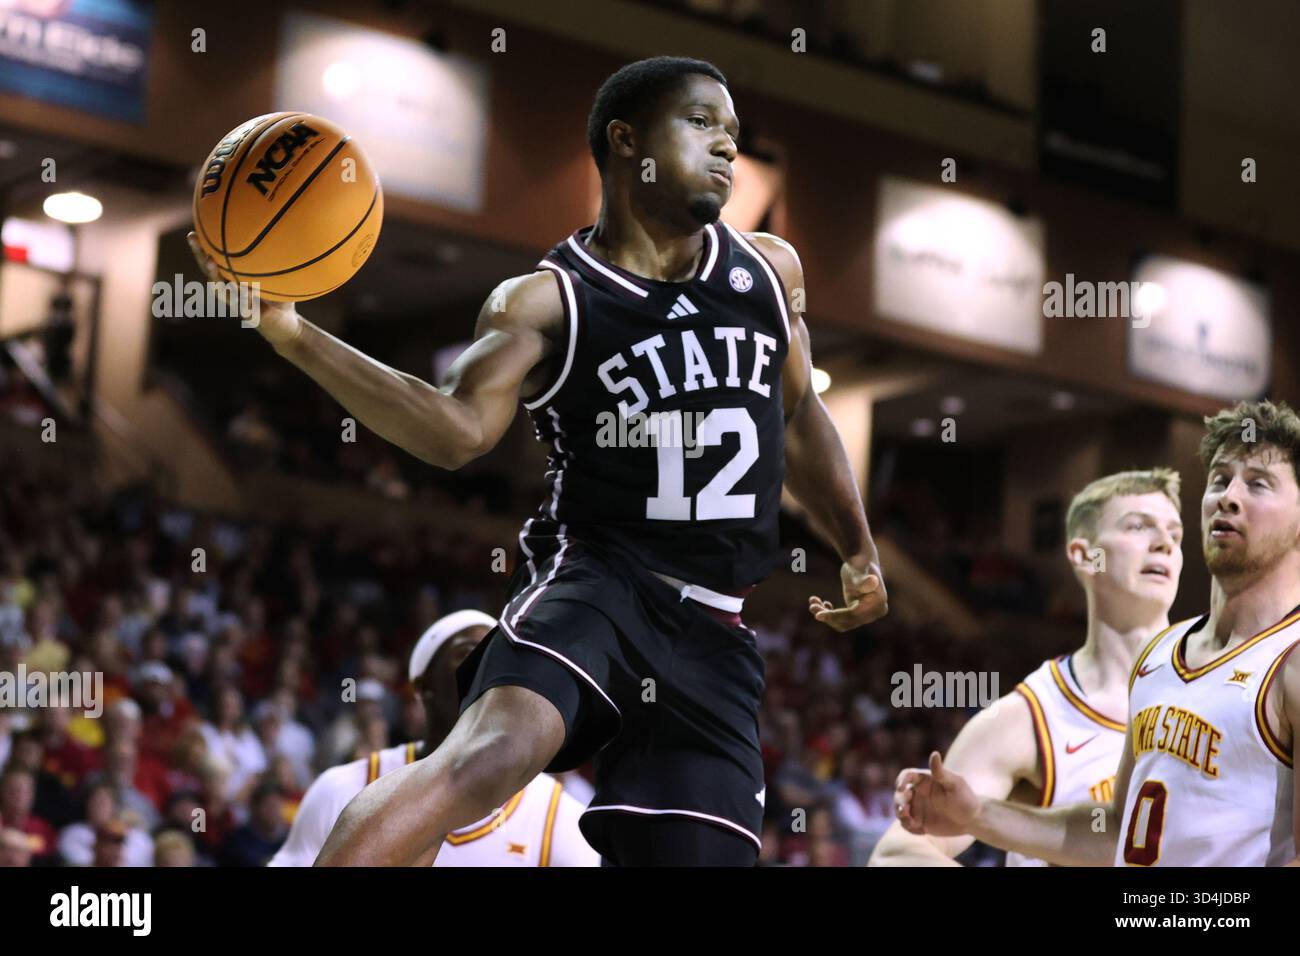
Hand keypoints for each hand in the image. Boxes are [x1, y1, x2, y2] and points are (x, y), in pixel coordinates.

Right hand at [186, 232, 301, 346]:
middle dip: (200, 255)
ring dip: (214, 275)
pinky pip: (244, 304)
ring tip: (210, 261)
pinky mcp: (250, 316)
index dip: (204, 247)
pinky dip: (243, 295)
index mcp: (234, 281)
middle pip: (210, 271)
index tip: (193, 230)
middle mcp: (232, 291)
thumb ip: (275, 261)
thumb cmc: (281, 298)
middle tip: (192, 238)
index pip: (216, 261)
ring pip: (222, 289)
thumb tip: (281, 234)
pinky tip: (242, 287)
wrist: (287, 326)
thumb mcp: (278, 277)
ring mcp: (239, 304)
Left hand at [808, 558, 886, 630]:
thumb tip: (872, 582)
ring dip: (827, 616)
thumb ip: (863, 580)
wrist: (861, 561)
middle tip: (812, 606)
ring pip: (843, 623)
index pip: (853, 615)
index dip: (835, 616)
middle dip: (828, 616)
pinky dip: (830, 614)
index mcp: (878, 604)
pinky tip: (822, 603)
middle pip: (848, 622)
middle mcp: (876, 612)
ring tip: (813, 604)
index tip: (817, 615)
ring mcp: (868, 614)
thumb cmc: (859, 564)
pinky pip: (842, 620)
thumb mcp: (859, 571)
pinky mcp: (859, 613)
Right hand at [894, 751, 979, 836]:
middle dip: (899, 801)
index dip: (901, 780)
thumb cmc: (965, 797)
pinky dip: (908, 827)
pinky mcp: (919, 822)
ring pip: (900, 809)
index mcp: (924, 780)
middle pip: (899, 794)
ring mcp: (917, 808)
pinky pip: (907, 824)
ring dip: (901, 815)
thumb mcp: (955, 784)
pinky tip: (919, 830)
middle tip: (905, 809)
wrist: (972, 819)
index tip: (901, 788)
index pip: (907, 776)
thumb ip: (941, 772)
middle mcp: (917, 793)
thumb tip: (934, 753)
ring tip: (909, 821)